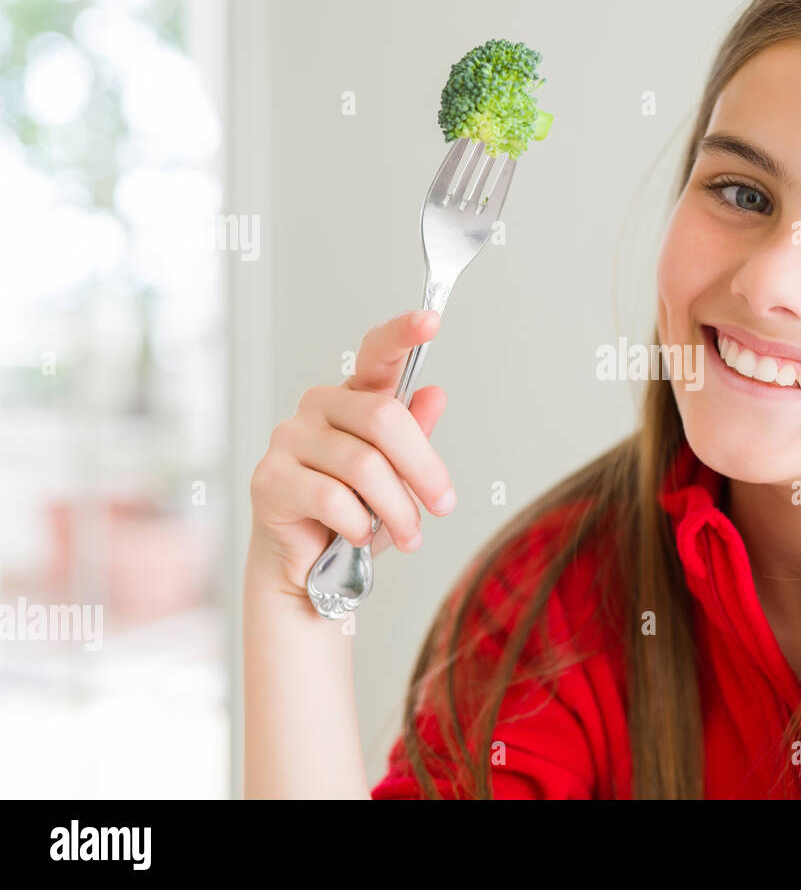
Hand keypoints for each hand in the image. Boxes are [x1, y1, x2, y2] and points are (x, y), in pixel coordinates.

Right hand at [248, 309, 455, 597]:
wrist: (309, 571)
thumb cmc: (353, 516)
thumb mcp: (398, 478)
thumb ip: (414, 437)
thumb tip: (435, 393)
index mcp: (353, 399)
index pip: (377, 355)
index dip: (403, 334)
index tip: (431, 319)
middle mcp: (318, 408)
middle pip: (384, 419)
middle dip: (424, 470)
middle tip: (443, 506)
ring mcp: (288, 440)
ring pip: (364, 466)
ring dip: (397, 510)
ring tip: (409, 535)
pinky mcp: (269, 479)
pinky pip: (332, 498)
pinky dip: (359, 524)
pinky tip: (360, 535)